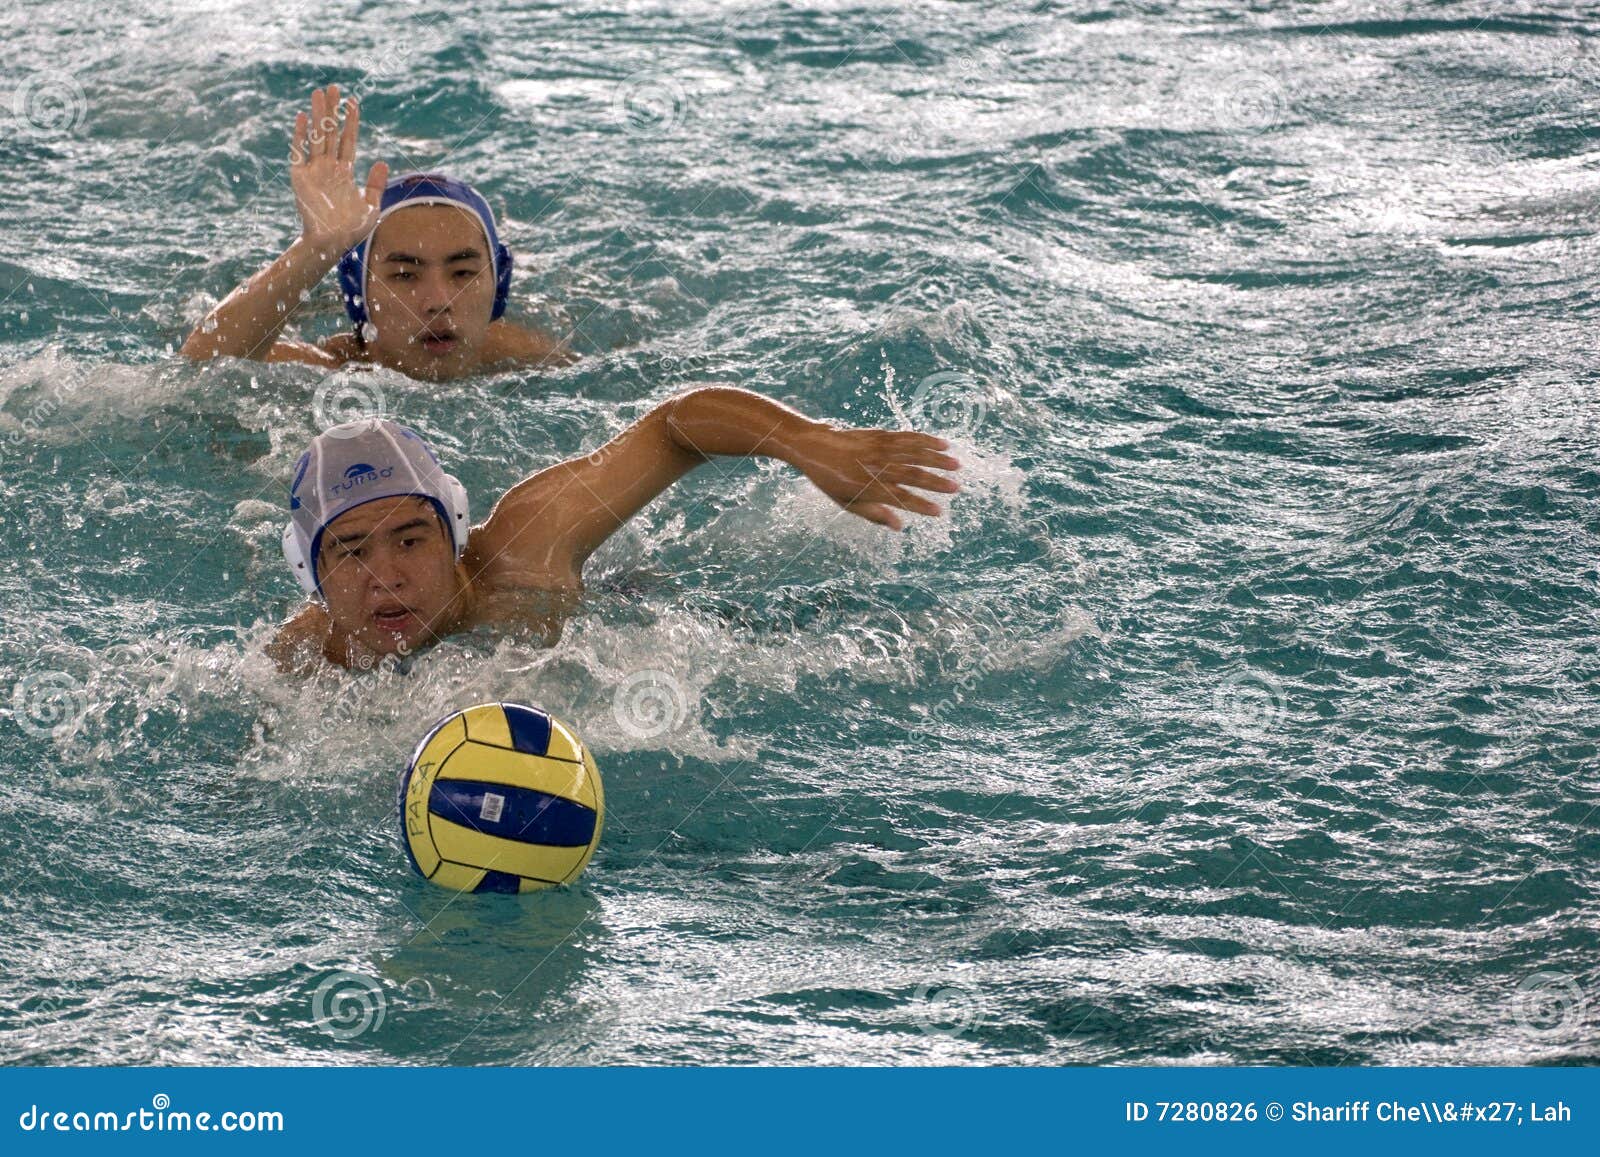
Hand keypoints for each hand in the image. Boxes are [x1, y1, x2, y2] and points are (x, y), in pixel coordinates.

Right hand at [289, 84, 388, 255]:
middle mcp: (328, 167)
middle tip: (334, 87)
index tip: (354, 102)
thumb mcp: (371, 206)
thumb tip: (382, 161)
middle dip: (333, 110)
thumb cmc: (352, 230)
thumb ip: (376, 184)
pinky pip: (299, 152)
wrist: (332, 243)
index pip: (348, 141)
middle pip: (331, 132)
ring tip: (319, 92)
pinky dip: (301, 135)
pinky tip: (304, 117)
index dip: (351, 122)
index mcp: (344, 172)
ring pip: (317, 136)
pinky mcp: (299, 177)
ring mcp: (313, 170)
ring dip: (319, 115)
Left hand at [788, 426, 961, 530]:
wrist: (814, 446)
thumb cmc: (831, 480)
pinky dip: (926, 440)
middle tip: (956, 488)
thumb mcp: (847, 503)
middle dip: (936, 482)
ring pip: (914, 453)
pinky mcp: (881, 435)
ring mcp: (879, 448)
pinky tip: (942, 443)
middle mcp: (876, 467)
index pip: (900, 498)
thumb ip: (874, 515)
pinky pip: (907, 437)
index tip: (939, 512)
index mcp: (868, 487)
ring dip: (937, 459)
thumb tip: (899, 526)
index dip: (920, 506)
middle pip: (912, 475)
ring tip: (956, 464)